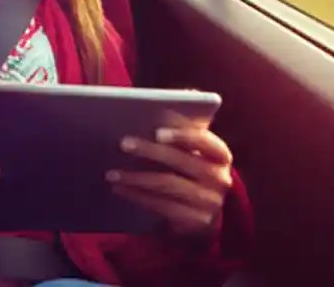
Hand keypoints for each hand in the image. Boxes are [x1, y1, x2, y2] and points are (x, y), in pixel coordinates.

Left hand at [108, 125, 233, 236]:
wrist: (204, 217)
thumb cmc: (192, 174)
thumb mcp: (194, 155)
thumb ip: (183, 137)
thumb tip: (160, 113)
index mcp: (221, 156)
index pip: (206, 142)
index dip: (183, 135)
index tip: (158, 131)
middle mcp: (219, 179)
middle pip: (182, 161)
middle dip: (150, 151)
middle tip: (124, 143)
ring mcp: (208, 202)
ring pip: (167, 184)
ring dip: (136, 177)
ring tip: (113, 173)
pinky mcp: (194, 220)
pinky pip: (161, 205)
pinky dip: (137, 196)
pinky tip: (120, 188)